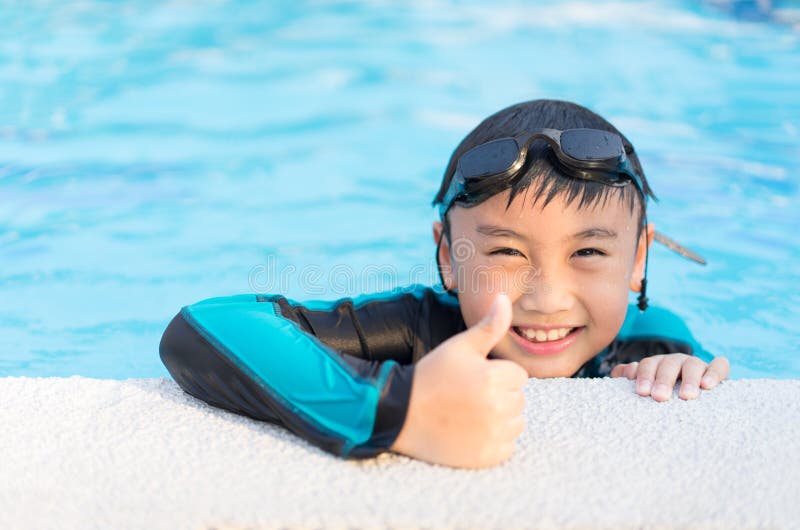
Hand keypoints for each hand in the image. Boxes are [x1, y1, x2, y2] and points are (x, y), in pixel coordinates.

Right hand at [390, 293, 527, 468]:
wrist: (401, 413)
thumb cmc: (432, 375)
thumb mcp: (459, 346)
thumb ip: (489, 326)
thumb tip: (503, 298)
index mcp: (494, 378)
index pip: (517, 376)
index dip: (496, 374)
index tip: (472, 378)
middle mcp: (497, 407)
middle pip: (518, 399)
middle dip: (499, 396)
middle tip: (467, 396)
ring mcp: (493, 435)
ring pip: (516, 423)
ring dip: (500, 419)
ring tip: (469, 413)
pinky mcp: (487, 456)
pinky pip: (507, 446)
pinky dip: (494, 441)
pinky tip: (470, 432)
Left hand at [610, 353, 729, 401]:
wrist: (690, 402)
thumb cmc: (660, 395)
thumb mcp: (644, 387)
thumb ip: (628, 377)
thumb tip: (625, 371)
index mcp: (657, 364)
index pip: (648, 365)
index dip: (644, 376)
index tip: (642, 391)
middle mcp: (676, 362)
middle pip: (669, 364)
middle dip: (663, 379)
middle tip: (659, 396)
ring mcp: (696, 365)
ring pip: (692, 364)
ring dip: (689, 379)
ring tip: (686, 396)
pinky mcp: (717, 372)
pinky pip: (720, 366)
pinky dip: (714, 372)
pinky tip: (708, 385)